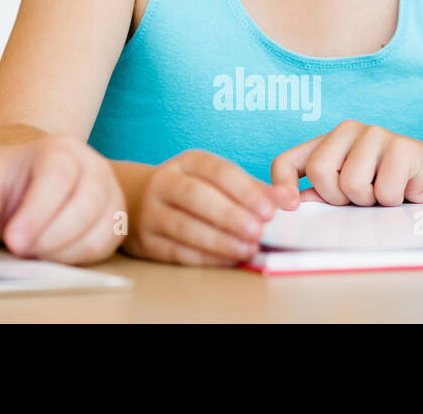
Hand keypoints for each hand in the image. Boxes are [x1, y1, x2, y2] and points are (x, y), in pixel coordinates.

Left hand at [0, 134, 125, 264]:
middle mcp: (94, 167)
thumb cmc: (6, 185)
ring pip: (97, 233)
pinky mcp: (114, 224)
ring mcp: (110, 195)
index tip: (13, 241)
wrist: (20, 188)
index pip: (58, 177)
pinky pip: (102, 249)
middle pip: (85, 205)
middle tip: (18, 251)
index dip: (37, 213)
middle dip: (49, 237)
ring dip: (60, 252)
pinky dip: (73, 260)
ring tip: (29, 251)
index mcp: (62, 148)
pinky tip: (47, 255)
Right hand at [125, 149, 298, 266]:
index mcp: (185, 163)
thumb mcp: (214, 179)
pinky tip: (229, 259)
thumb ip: (251, 188)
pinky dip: (206, 257)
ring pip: (185, 226)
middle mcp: (163, 183)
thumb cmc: (190, 190)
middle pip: (196, 196)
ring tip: (248, 249)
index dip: (245, 190)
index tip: (271, 210)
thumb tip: (287, 199)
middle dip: (231, 215)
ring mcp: (150, 212)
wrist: (135, 199)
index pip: (217, 171)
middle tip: (258, 231)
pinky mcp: (145, 241)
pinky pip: (177, 251)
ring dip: (220, 240)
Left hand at [271, 120, 422, 205]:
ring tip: (383, 190)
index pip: (287, 161)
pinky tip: (403, 188)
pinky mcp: (401, 146)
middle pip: (320, 171)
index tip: (291, 207)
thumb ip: (319, 192)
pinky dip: (393, 200)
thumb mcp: (346, 189)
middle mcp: (346, 130)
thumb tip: (287, 202)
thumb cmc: (385, 184)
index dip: (283, 185)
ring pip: (352, 183)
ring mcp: (374, 134)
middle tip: (361, 196)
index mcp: (326, 141)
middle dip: (338, 197)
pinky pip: (384, 190)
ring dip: (369, 200)